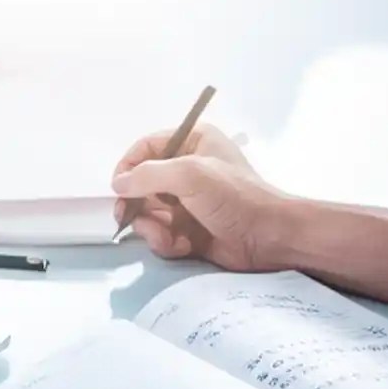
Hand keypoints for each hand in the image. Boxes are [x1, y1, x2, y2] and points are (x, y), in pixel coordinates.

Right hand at [111, 124, 289, 271]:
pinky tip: (181, 246)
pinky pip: (160, 233)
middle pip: (140, 184)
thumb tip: (117, 184)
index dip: (128, 166)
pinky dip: (165, 242)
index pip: (145, 148)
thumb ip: (147, 175)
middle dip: (136, 204)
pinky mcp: (187, 229)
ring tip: (166, 236)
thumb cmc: (235, 197)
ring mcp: (186, 201)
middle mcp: (186, 169)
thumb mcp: (190, 174)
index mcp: (192, 142)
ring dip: (151, 228)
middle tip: (129, 217)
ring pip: (146, 213)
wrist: (269, 237)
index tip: (120, 187)